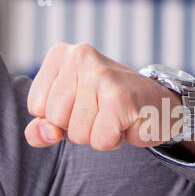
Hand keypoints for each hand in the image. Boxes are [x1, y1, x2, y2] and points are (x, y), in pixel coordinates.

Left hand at [25, 42, 191, 150]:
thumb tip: (45, 132)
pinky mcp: (120, 97)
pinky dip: (113, 140)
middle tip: (101, 111)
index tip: (81, 104)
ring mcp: (100, 75)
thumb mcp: (66, 113)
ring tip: (113, 116)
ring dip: (96, 135)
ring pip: (77, 133)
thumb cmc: (105, 106)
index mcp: (60, 55)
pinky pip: (100, 140)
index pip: (35, 106)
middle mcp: (79, 57)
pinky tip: (126, 121)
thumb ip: (41, 128)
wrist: (158, 103)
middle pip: (55, 120)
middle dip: (76, 127)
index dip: (57, 117)